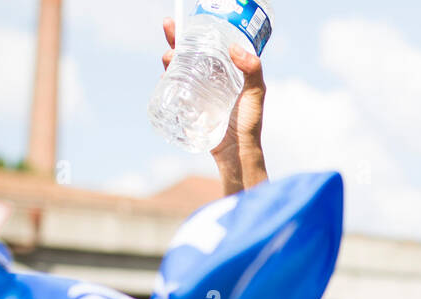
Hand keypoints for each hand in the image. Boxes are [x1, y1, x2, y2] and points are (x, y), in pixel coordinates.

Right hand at [162, 17, 267, 193]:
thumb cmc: (249, 124)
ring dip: (170, 60)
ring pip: (179, 70)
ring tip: (168, 58)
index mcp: (225, 71)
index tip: (179, 23)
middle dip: (175, 43)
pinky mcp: (188, 107)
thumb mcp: (256, 93)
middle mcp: (209, 79)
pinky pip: (173, 91)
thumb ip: (252, 70)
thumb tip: (234, 49)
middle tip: (170, 34)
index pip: (207, 46)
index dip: (193, 33)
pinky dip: (166, 81)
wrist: (236, 153)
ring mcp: (197, 93)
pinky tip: (165, 76)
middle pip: (188, 55)